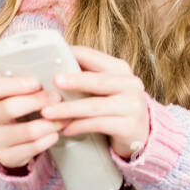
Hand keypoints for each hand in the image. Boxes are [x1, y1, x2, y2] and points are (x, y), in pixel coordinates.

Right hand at [0, 74, 61, 169]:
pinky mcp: (5, 157)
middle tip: (58, 98)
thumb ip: (28, 84)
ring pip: (25, 131)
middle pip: (9, 108)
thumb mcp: (16, 94)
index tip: (37, 82)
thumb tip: (55, 73)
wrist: (8, 139)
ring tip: (65, 118)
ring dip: (49, 123)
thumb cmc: (18, 108)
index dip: (16, 85)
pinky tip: (56, 133)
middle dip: (37, 102)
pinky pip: (31, 149)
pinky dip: (47, 140)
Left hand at [41, 45, 151, 159]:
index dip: (73, 55)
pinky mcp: (129, 126)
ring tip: (48, 112)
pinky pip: (99, 124)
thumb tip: (54, 69)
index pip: (94, 57)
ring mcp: (132, 105)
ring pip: (95, 106)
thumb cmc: (116, 107)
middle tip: (54, 81)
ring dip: (68, 109)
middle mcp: (130, 84)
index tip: (52, 57)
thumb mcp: (107, 87)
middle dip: (74, 81)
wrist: (142, 134)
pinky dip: (79, 126)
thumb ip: (88, 76)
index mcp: (120, 69)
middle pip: (97, 81)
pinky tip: (65, 129)